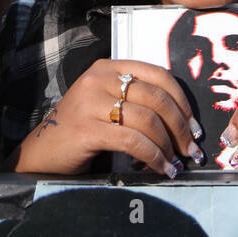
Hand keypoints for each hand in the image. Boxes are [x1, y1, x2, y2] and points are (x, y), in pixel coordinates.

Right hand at [13, 59, 202, 176]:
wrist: (44, 151)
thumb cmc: (81, 129)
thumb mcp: (107, 102)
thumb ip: (136, 100)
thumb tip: (182, 120)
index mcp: (109, 67)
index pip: (158, 75)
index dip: (182, 101)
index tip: (194, 125)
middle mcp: (100, 79)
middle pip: (157, 98)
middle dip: (180, 126)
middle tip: (191, 148)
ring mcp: (92, 102)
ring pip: (148, 121)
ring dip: (169, 146)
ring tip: (176, 162)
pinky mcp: (88, 128)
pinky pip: (133, 142)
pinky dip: (154, 157)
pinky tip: (162, 169)